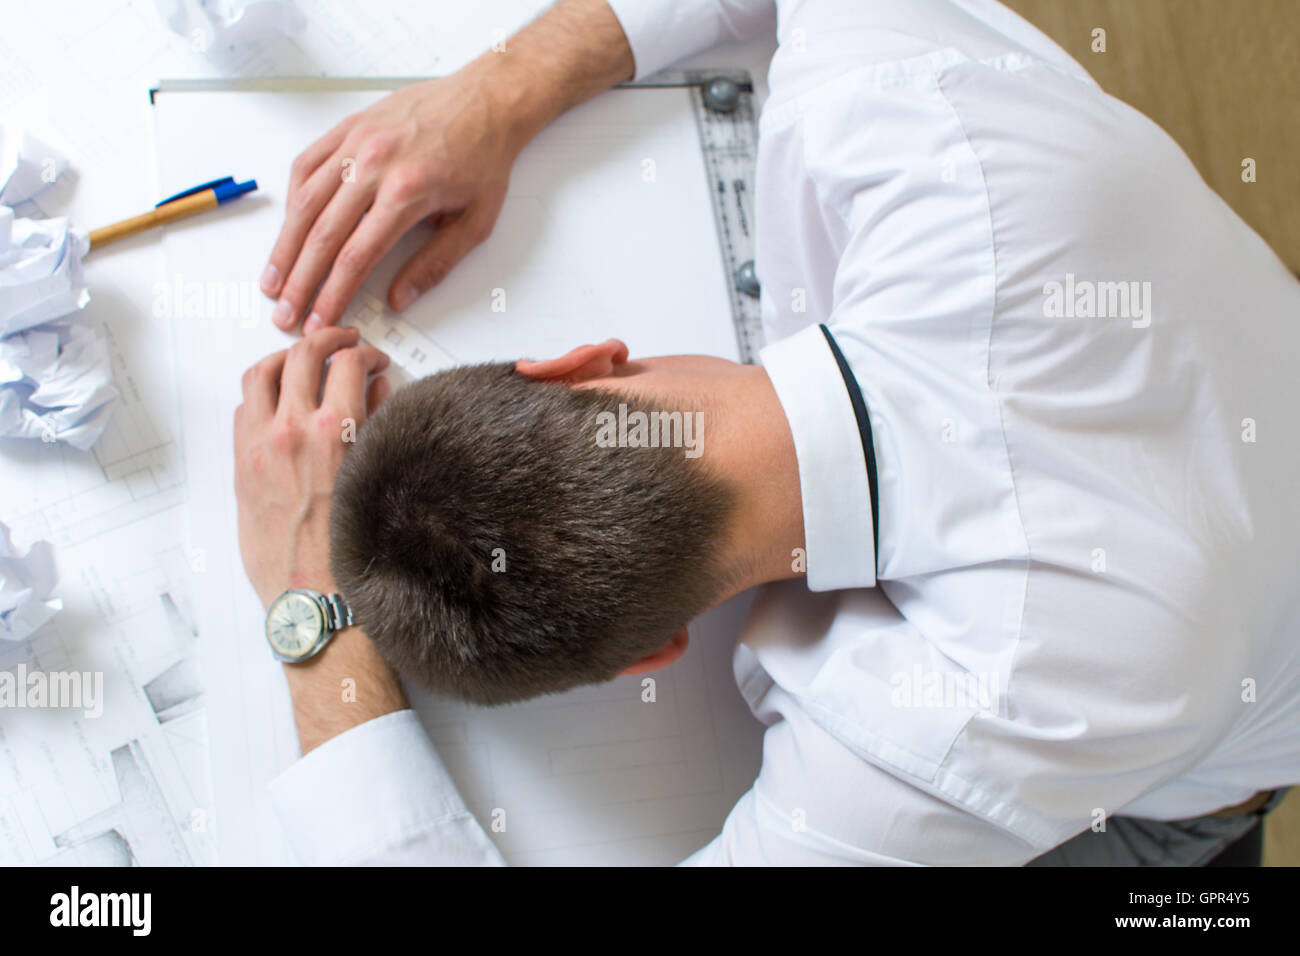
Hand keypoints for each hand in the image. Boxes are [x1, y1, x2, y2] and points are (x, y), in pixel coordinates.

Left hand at [234, 326, 391, 608]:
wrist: (315, 598)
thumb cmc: (353, 551)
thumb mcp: (376, 478)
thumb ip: (377, 427)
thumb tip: (376, 392)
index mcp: (334, 432)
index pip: (348, 362)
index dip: (366, 353)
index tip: (374, 360)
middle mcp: (291, 431)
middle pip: (303, 354)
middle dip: (329, 339)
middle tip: (344, 342)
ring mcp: (260, 447)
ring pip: (261, 373)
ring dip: (285, 357)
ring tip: (303, 360)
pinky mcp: (242, 467)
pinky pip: (243, 409)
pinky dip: (262, 391)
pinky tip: (280, 398)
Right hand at [259, 68, 524, 333]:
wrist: (485, 101)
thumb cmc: (483, 160)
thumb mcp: (476, 222)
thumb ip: (435, 264)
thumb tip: (399, 300)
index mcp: (407, 192)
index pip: (356, 256)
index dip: (333, 294)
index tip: (319, 320)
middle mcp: (374, 164)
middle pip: (323, 234)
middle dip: (299, 280)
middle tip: (284, 313)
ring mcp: (356, 142)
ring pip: (305, 200)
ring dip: (285, 246)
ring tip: (273, 280)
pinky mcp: (347, 127)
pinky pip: (307, 165)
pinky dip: (293, 199)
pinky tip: (289, 229)